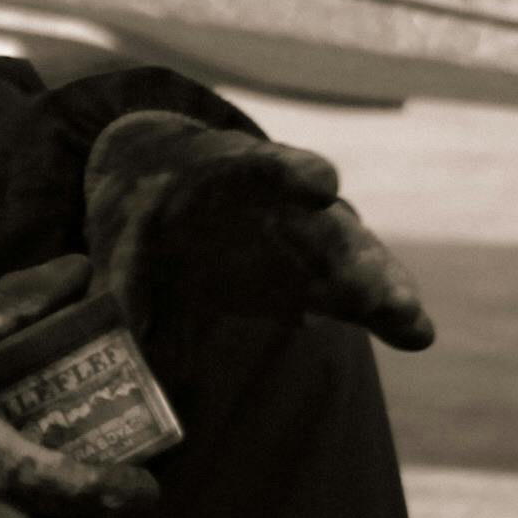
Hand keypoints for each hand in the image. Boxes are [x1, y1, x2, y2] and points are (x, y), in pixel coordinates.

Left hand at [81, 113, 431, 350]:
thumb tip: (102, 350)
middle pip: (323, 226)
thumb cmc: (142, 208)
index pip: (261, 168)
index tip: (322, 184)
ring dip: (382, 288)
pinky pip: (358, 282)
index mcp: (225, 175)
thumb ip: (115, 292)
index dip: (289, 173)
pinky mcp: (325, 266)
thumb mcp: (121, 236)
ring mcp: (311, 232)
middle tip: (388, 296)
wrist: (165, 177)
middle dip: (355, 259)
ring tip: (412, 324)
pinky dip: (383, 301)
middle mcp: (281, 202)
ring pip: (355, 256)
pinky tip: (414, 332)